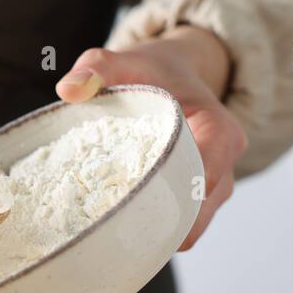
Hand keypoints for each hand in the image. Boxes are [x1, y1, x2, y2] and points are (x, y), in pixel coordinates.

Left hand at [55, 26, 246, 248]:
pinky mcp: (197, 203)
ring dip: (155, 231)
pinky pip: (178, 228)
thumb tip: (67, 90)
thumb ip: (97, 68)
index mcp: (220, 130)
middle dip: (159, 223)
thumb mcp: (123, 60)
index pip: (208, 171)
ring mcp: (214, 189)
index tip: (135, 201)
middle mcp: (225, 165)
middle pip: (199, 212)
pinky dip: (153, 229)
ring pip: (190, 228)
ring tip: (111, 230)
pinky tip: (117, 226)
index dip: (176, 193)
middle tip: (110, 228)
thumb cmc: (150, 71)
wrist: (171, 77)